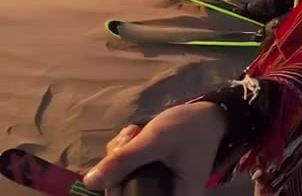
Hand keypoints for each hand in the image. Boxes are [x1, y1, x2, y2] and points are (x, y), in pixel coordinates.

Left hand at [83, 101, 226, 195]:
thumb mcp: (155, 140)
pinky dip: (128, 151)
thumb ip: (123, 161)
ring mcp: (158, 187)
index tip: (114, 166)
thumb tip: (89, 182)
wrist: (211, 114)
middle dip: (119, 165)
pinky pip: (130, 169)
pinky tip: (135, 134)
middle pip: (126, 192)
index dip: (117, 190)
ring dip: (122, 154)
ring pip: (124, 178)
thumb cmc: (190, 128)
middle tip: (129, 137)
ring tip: (134, 132)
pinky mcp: (153, 174)